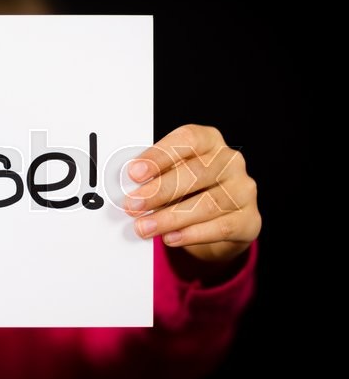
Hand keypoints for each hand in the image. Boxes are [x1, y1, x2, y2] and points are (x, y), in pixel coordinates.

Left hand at [124, 124, 260, 269]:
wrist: (219, 220)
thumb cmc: (189, 190)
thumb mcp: (171, 175)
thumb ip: (154, 176)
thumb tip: (129, 187)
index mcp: (210, 141)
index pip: (188, 140)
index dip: (160, 156)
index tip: (135, 173)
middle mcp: (231, 162)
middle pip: (196, 173)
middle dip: (159, 191)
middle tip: (133, 205)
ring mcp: (244, 190)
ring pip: (207, 204)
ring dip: (170, 218)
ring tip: (144, 227)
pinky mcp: (249, 219)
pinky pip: (221, 227)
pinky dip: (192, 234)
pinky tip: (170, 238)